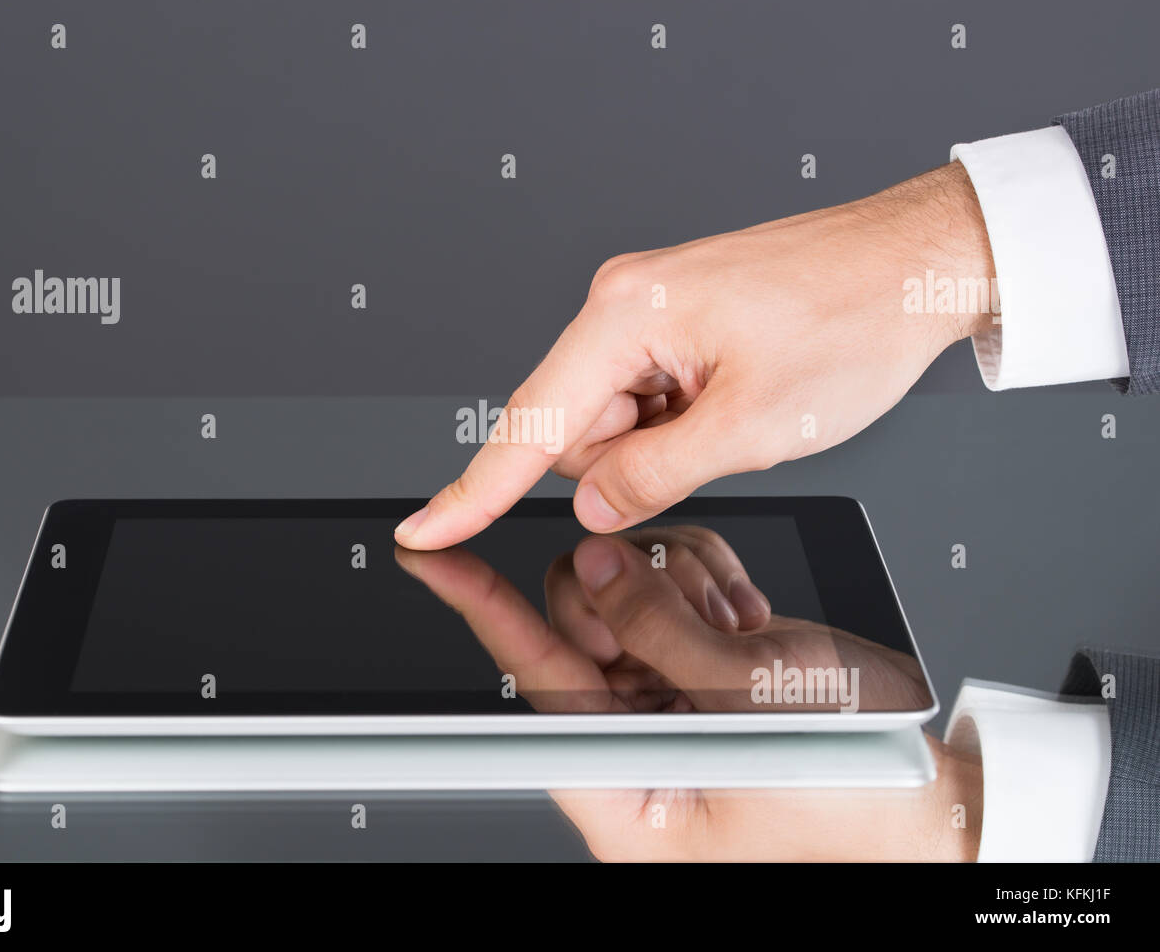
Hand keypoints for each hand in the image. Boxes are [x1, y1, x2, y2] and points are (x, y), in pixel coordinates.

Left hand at [394, 531, 975, 859]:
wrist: (939, 811)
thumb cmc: (861, 798)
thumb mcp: (756, 703)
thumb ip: (662, 629)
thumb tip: (595, 562)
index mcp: (626, 795)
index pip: (528, 689)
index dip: (480, 615)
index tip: (431, 558)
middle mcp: (636, 751)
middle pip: (576, 627)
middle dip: (630, 594)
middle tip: (700, 611)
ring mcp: (669, 710)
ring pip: (624, 601)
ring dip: (682, 590)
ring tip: (747, 632)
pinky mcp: (702, 679)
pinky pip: (672, 600)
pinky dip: (709, 588)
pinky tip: (753, 623)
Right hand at [395, 162, 994, 548]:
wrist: (914, 264)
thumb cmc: (851, 319)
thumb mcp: (753, 425)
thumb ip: (655, 474)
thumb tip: (591, 502)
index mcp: (625, 314)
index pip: (529, 424)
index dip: (474, 490)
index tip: (425, 530)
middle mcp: (622, 303)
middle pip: (573, 429)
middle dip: (629, 462)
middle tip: (714, 443)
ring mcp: (647, 309)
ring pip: (612, 422)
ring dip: (665, 442)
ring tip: (741, 411)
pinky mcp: (673, 321)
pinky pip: (646, 398)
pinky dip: (681, 421)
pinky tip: (737, 399)